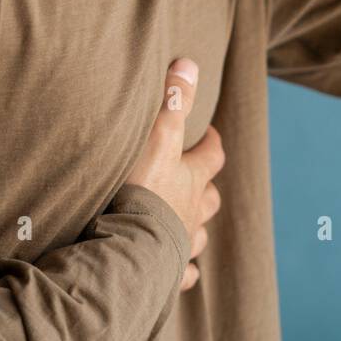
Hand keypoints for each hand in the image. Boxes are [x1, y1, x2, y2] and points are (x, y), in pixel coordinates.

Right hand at [124, 59, 224, 291]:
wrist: (128, 249)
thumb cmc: (141, 191)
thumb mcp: (156, 137)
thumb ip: (172, 101)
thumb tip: (190, 64)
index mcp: (191, 180)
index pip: (212, 156)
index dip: (212, 143)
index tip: (210, 134)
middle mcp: (192, 213)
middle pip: (210, 198)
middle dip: (206, 187)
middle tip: (199, 179)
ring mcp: (181, 244)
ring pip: (199, 235)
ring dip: (194, 226)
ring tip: (187, 222)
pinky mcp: (167, 273)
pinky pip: (182, 275)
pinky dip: (183, 271)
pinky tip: (182, 273)